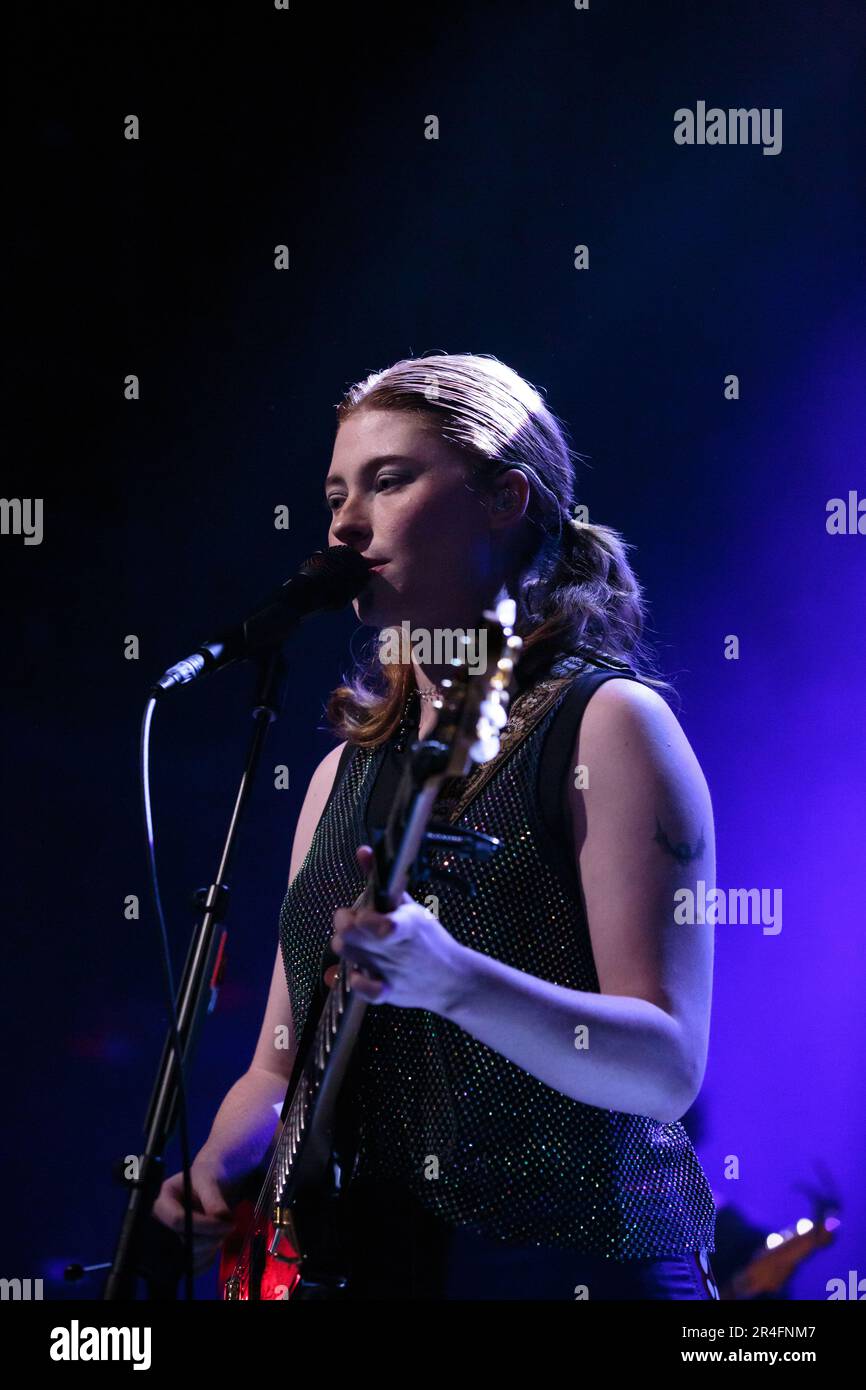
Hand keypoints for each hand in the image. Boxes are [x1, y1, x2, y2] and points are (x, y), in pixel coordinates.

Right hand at [152, 1151, 236, 1273]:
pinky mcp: (175, 1254)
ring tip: (222, 1233)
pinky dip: (207, 1259)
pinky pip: (191, 1266)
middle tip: (229, 1230)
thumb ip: (214, 1199)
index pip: (178, 1220)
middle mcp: (159, 1223)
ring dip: (211, 1249)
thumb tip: (222, 1219)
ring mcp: (166, 1241)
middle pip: (183, 1241)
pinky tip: (214, 1244)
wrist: (204, 1187)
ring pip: (188, 1257)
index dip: (205, 1226)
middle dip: (211, 1239)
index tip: (227, 1224)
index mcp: (161, 1201)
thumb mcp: (208, 1181)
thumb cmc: (203, 1179)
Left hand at [330, 845, 468, 1013]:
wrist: (453, 977)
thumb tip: (362, 851)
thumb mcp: (410, 906)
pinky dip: (358, 982)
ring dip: (346, 947)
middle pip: (351, 937)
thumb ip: (381, 879)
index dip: (365, 920)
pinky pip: (365, 992)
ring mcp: (392, 971)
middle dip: (344, 925)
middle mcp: (397, 948)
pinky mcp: (390, 992)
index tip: (362, 913)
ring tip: (357, 942)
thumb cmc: (427, 938)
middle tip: (350, 921)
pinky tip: (361, 971)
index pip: (384, 926)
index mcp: (406, 923)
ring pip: (350, 957)